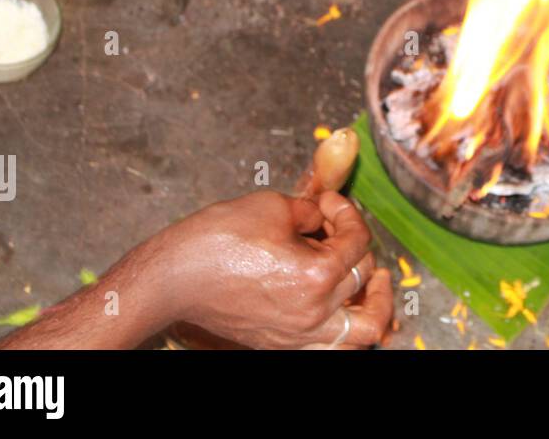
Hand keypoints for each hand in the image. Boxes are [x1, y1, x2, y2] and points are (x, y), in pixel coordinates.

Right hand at [154, 190, 392, 348]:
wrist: (172, 278)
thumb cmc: (214, 241)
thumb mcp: (272, 206)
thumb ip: (310, 209)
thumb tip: (324, 215)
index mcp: (316, 276)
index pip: (356, 240)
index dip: (347, 212)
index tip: (330, 202)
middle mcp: (313, 312)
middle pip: (362, 275)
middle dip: (354, 243)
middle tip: (336, 227)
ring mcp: (298, 335)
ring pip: (363, 331)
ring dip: (376, 304)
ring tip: (376, 283)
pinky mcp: (281, 344)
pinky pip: (332, 346)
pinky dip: (347, 328)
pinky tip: (344, 305)